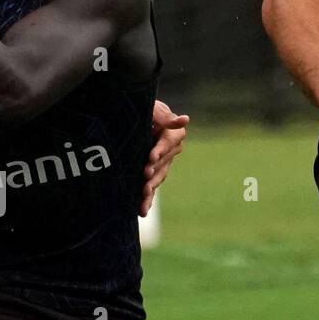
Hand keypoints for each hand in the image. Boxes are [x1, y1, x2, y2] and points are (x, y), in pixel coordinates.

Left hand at [142, 100, 188, 216]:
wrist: (133, 118)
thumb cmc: (144, 109)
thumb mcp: (152, 107)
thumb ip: (163, 115)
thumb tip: (185, 120)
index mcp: (174, 134)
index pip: (169, 142)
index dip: (160, 150)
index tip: (151, 157)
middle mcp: (172, 151)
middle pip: (164, 163)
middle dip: (154, 173)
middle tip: (144, 179)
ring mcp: (163, 164)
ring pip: (158, 178)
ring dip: (151, 188)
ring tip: (143, 197)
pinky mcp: (153, 174)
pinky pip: (151, 187)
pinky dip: (148, 199)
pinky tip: (142, 211)